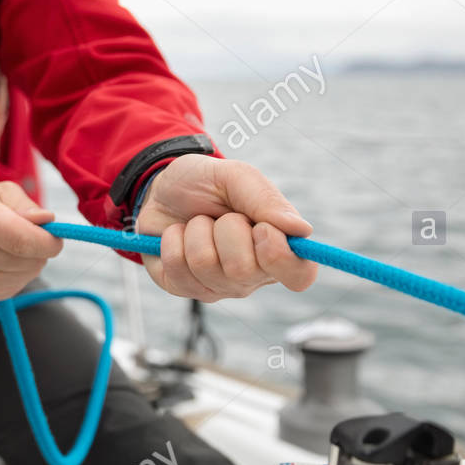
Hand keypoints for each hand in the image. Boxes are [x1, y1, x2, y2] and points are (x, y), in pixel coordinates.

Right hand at [0, 181, 62, 304]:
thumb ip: (25, 204)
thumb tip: (47, 221)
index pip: (26, 240)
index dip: (49, 241)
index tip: (53, 237)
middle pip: (30, 260)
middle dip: (39, 249)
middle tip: (25, 238)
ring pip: (26, 276)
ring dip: (27, 263)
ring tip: (7, 249)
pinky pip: (14, 288)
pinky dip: (15, 276)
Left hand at [135, 154, 317, 300]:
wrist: (163, 188)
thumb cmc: (208, 184)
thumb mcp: (236, 176)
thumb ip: (266, 199)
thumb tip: (301, 230)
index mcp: (278, 250)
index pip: (300, 276)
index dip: (279, 255)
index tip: (262, 228)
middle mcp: (252, 276)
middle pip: (242, 269)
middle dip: (226, 228)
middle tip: (222, 216)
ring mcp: (216, 286)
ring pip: (205, 264)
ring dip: (196, 230)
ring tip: (198, 222)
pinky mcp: (183, 287)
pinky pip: (176, 267)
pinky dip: (173, 239)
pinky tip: (178, 235)